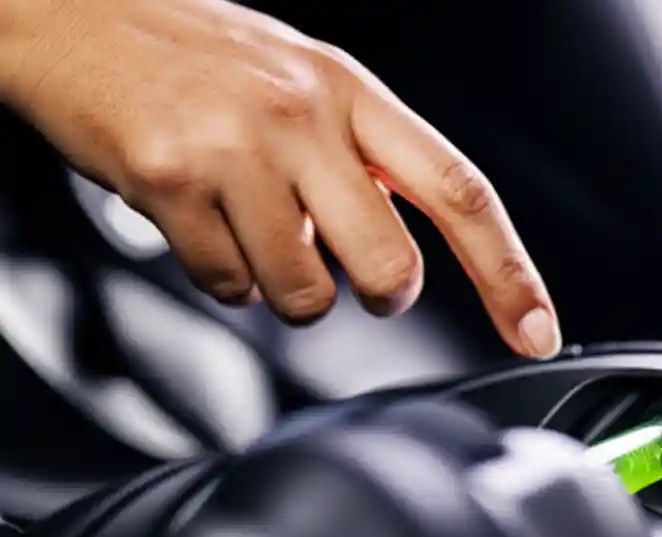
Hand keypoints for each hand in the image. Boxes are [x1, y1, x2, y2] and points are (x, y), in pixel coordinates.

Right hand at [0, 0, 559, 356]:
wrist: (75, 16)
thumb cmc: (201, 57)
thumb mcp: (309, 84)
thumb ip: (366, 159)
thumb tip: (406, 243)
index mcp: (354, 92)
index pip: (459, 191)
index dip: (509, 271)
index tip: (536, 330)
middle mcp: (305, 117)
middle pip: (390, 267)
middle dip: (380, 297)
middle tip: (350, 271)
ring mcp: (238, 150)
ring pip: (304, 295)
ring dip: (284, 286)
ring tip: (250, 226)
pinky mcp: (171, 183)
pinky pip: (227, 287)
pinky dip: (221, 275)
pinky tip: (202, 221)